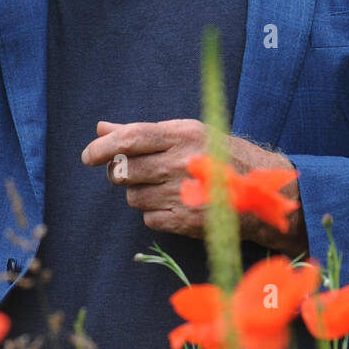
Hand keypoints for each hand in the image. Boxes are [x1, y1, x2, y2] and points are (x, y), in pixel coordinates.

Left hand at [81, 118, 304, 250]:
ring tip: (164, 187)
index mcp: (182, 134)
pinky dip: (155, 213)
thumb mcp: (185, 134)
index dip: (103, 148)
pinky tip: (176, 204)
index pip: (130, 138)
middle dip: (120, 173)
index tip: (88, 156)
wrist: (260, 191)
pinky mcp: (186, 221)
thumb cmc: (217, 155)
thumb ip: (140, 132)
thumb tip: (101, 128)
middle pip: (125, 171)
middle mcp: (182, 162)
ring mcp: (184, 193)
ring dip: (140, 193)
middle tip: (132, 172)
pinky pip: (149, 218)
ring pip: (133, 197)